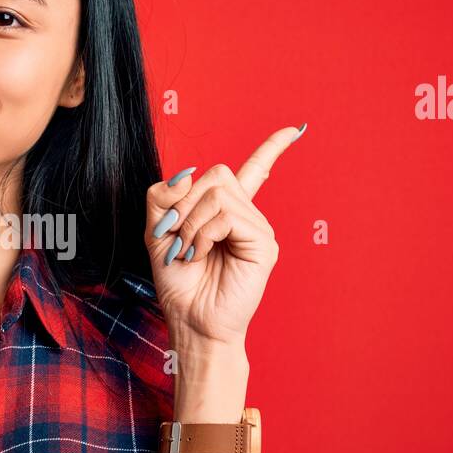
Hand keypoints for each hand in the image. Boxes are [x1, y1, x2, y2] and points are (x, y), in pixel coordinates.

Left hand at [144, 125, 304, 348]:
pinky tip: (199, 254)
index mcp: (226, 212)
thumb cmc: (178, 283)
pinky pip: (226, 215)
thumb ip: (162, 197)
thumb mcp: (157, 232)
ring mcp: (258, 228)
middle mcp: (247, 216)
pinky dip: (202, 233)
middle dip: (185, 203)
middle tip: (177, 236)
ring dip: (190, 222)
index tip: (295, 130)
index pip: (253, 171)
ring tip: (188, 251)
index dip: (272, 149)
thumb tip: (188, 173)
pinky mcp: (263, 243)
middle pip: (216, 174)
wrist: (191, 322)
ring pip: (218, 192)